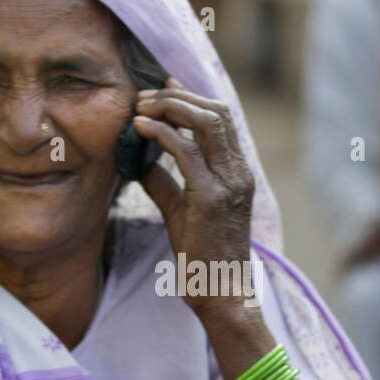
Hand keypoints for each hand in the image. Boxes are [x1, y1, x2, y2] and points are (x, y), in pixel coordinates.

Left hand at [133, 79, 255, 315]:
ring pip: (206, 123)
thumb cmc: (203, 259)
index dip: (192, 97)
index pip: (222, 119)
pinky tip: (139, 128)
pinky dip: (161, 133)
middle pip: (216, 112)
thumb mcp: (182, 214)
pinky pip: (187, 152)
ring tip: (140, 107)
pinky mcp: (211, 199)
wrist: (221, 294)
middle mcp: (239, 173)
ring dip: (170, 108)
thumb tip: (140, 164)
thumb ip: (165, 185)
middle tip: (144, 95)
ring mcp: (229, 184)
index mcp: (238, 174)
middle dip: (178, 96)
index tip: (163, 86)